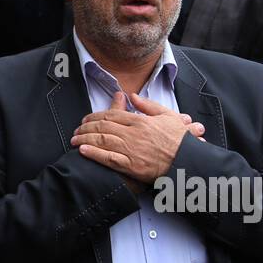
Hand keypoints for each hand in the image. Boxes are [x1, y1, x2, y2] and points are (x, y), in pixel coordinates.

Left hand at [71, 91, 202, 182]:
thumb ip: (148, 105)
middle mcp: (133, 133)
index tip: (86, 119)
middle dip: (86, 127)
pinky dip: (94, 154)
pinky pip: (108, 158)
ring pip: (102, 141)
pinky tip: (83, 151)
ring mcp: (132, 150)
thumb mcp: (167, 116)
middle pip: (103, 126)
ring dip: (85, 139)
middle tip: (76, 130)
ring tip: (74, 139)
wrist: (188, 162)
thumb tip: (132, 96)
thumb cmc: (179, 140)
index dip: (95, 116)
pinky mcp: (132, 166)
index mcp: (140, 121)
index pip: (112, 115)